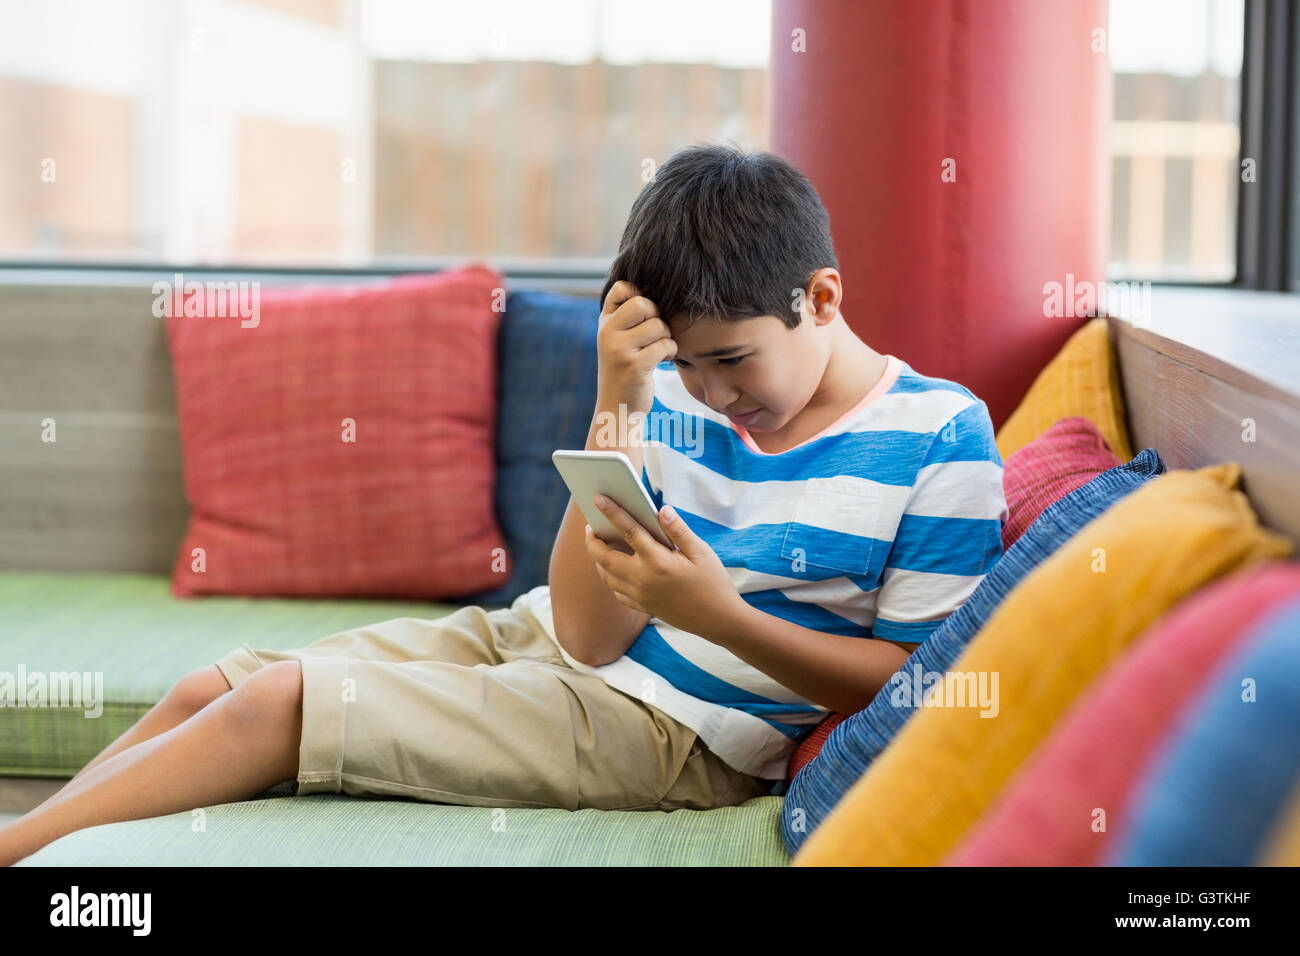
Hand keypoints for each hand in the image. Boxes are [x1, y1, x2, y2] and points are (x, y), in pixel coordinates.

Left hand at [583, 494, 747, 640]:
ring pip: (606, 576)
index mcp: (658, 561)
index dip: (612, 512)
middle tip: (590, 527)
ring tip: (599, 544)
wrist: (718, 620)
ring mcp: (640, 595)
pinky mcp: (642, 606)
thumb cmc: (713, 582)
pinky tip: (614, 569)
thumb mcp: (701, 552)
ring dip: (598, 559)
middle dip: (592, 541)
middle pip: (605, 557)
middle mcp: (643, 579)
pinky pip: (616, 591)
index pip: (629, 531)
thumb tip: (662, 510)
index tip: (599, 498)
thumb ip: (679, 530)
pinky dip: (610, 578)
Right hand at [595, 280, 675, 417]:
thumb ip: (627, 316)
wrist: (617, 409)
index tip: (645, 315)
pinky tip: (662, 360)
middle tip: (656, 334)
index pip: (622, 288)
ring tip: (658, 350)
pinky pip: (665, 345)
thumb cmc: (625, 370)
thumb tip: (659, 286)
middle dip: (657, 317)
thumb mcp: (618, 339)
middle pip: (643, 303)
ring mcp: (619, 349)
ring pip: (658, 325)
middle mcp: (607, 333)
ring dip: (666, 337)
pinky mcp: (634, 366)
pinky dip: (670, 352)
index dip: (640, 295)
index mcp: (604, 323)